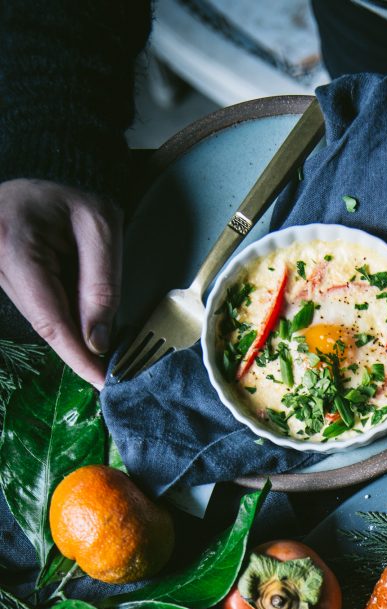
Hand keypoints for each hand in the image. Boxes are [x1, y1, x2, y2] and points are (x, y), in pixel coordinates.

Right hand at [0, 178, 121, 389]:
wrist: (33, 189)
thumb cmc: (67, 198)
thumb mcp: (99, 227)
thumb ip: (102, 283)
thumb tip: (98, 342)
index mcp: (15, 245)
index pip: (49, 318)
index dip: (77, 355)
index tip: (102, 381)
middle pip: (44, 324)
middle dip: (81, 347)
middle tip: (115, 366)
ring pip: (42, 321)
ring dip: (75, 331)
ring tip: (103, 330)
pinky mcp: (5, 282)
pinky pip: (40, 311)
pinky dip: (66, 318)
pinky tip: (84, 317)